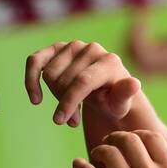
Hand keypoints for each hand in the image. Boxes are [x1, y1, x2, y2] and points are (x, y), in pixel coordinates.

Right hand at [24, 40, 140, 136]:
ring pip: (50, 76)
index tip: (60, 121)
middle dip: (65, 105)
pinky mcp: (58, 48)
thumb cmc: (114, 101)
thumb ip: (125, 94)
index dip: (69, 102)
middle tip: (74, 120)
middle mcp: (92, 49)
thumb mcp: (121, 104)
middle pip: (63, 81)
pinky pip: (35, 61)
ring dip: (55, 98)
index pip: (82, 82)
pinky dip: (31, 80)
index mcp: (110, 61)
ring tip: (69, 111)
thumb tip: (135, 83)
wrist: (107, 92)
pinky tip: (36, 99)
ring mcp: (74, 46)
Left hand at [72, 130, 166, 167]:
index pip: (153, 138)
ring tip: (96, 157)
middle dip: (116, 138)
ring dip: (99, 150)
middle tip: (109, 144)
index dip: (139, 135)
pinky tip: (78, 165)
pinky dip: (80, 165)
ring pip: (108, 152)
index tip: (131, 140)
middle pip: (128, 140)